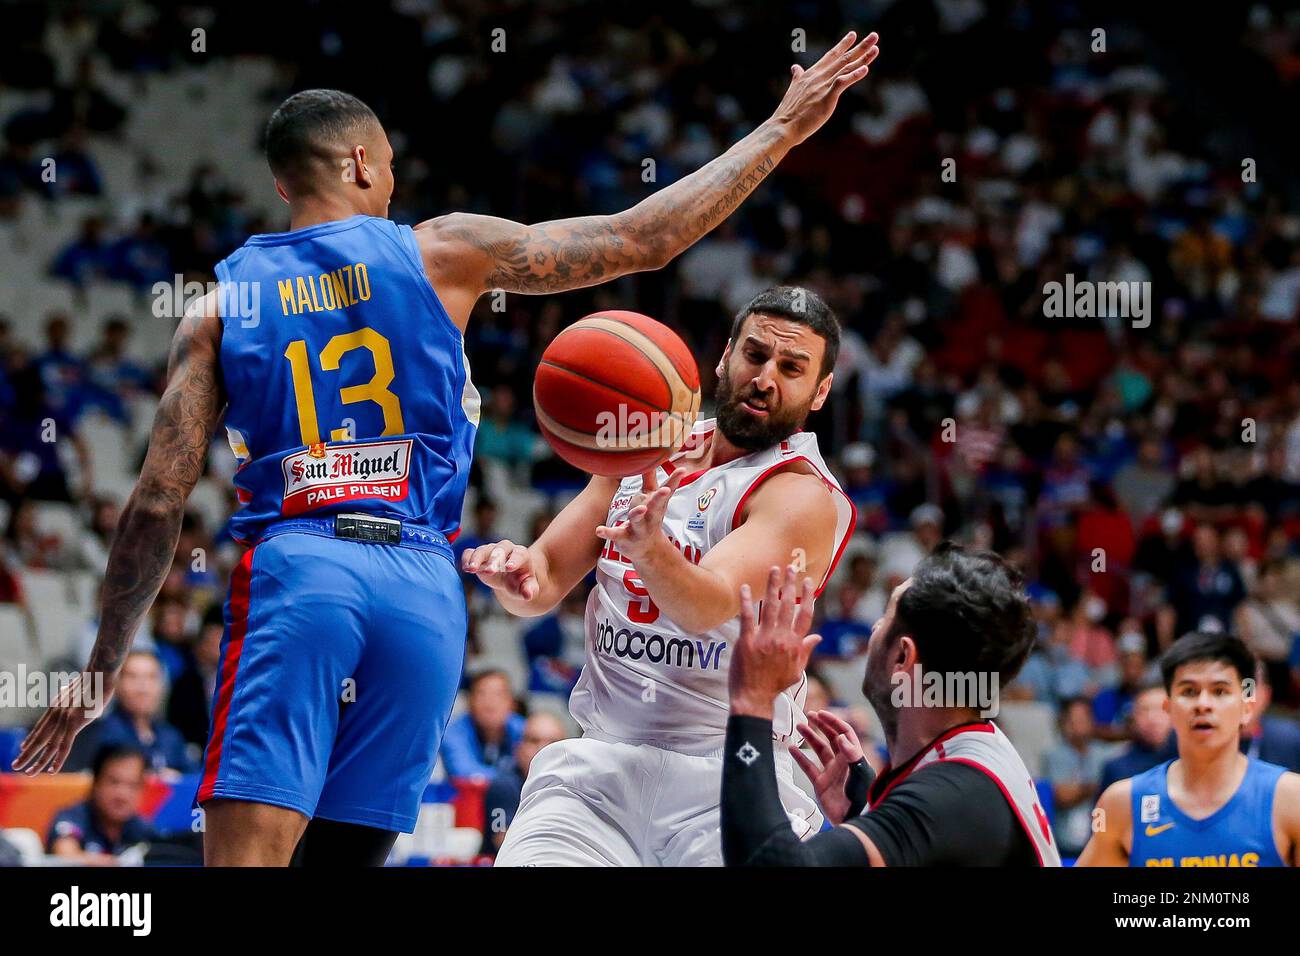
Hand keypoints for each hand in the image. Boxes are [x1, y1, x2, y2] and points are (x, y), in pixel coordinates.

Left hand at [12, 670, 114, 774]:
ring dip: (38, 761)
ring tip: (28, 773)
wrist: (99, 675)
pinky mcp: (74, 724)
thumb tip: (70, 688)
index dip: (31, 738)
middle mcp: (56, 714)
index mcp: (56, 706)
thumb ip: (72, 695)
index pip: (40, 726)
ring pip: (48, 746)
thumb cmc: (94, 680)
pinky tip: (51, 770)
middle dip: (26, 753)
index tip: (22, 747)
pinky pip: (64, 746)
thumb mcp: (78, 688)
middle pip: (39, 738)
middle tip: (14, 765)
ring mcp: (64, 720)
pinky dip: (57, 759)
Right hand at [461, 539, 539, 600]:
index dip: (514, 560)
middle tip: (490, 571)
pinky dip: (467, 558)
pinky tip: (465, 567)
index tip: (509, 568)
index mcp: (522, 555)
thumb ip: (529, 590)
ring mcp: (491, 551)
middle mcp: (506, 549)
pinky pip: (470, 553)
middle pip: (501, 549)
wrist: (510, 581)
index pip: (519, 555)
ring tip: (471, 569)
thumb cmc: (520, 583)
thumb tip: (528, 595)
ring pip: (484, 550)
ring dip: (477, 558)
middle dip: (495, 559)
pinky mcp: (478, 556)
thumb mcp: (528, 588)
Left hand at [595, 468, 682, 562]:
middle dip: (660, 497)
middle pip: (656, 506)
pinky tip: (599, 529)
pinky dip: (608, 532)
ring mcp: (638, 529)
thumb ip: (650, 480)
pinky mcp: (625, 539)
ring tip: (639, 509)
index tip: (682, 470)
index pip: (667, 491)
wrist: (647, 550)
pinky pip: (616, 535)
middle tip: (665, 489)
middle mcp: (650, 517)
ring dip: (638, 514)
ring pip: (638, 521)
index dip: (674, 480)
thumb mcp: (651, 499)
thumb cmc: (648, 518)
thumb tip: (650, 459)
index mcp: (656, 505)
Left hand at [730, 565, 819, 717]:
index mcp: (795, 645)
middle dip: (790, 584)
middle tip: (791, 567)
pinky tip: (747, 587)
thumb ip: (806, 651)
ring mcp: (764, 638)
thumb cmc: (775, 685)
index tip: (809, 582)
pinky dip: (747, 601)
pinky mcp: (746, 640)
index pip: (805, 615)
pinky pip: (747, 616)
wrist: (754, 698)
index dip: (808, 596)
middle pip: (789, 605)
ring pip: (770, 606)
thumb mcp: (796, 670)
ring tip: (774, 569)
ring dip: (772, 586)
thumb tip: (818, 637)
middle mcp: (781, 638)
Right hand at [770, 31, 880, 144]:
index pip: (830, 55)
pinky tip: (865, 69)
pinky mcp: (826, 97)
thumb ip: (797, 77)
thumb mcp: (793, 89)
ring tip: (875, 48)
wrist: (783, 126)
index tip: (853, 34)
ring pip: (846, 68)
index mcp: (811, 74)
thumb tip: (795, 67)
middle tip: (874, 36)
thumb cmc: (789, 112)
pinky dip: (854, 75)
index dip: (842, 45)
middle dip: (860, 47)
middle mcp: (819, 76)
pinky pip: (842, 83)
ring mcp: (823, 86)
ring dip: (862, 57)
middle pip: (843, 58)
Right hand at [790, 710, 864, 823]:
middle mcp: (842, 762)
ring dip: (810, 737)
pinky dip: (800, 757)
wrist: (852, 819)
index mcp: (853, 756)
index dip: (834, 722)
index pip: (844, 733)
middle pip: (831, 738)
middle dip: (821, 725)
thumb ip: (852, 754)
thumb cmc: (860, 796)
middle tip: (809, 715)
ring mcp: (831, 772)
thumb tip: (841, 736)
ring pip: (819, 750)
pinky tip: (792, 748)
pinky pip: (808, 767)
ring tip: (799, 726)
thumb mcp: (860, 773)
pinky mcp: (821, 783)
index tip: (822, 714)